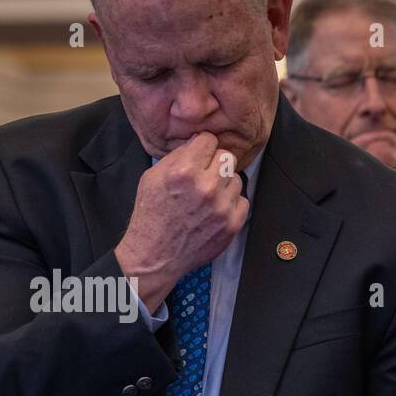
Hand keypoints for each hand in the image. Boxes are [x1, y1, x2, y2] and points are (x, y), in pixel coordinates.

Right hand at [114, 132, 248, 310]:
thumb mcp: (153, 176)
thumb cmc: (151, 214)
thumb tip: (199, 142)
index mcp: (184, 171)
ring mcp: (222, 207)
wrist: (156, 254)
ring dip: (225, 184)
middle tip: (205, 175)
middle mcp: (206, 187)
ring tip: (209, 195)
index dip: (203, 147)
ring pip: (237, 178)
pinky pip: (243, 201)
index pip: (209, 140)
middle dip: (216, 163)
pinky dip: (232, 203)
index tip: (200, 155)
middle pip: (227, 157)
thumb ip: (178, 156)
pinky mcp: (232, 224)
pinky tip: (216, 209)